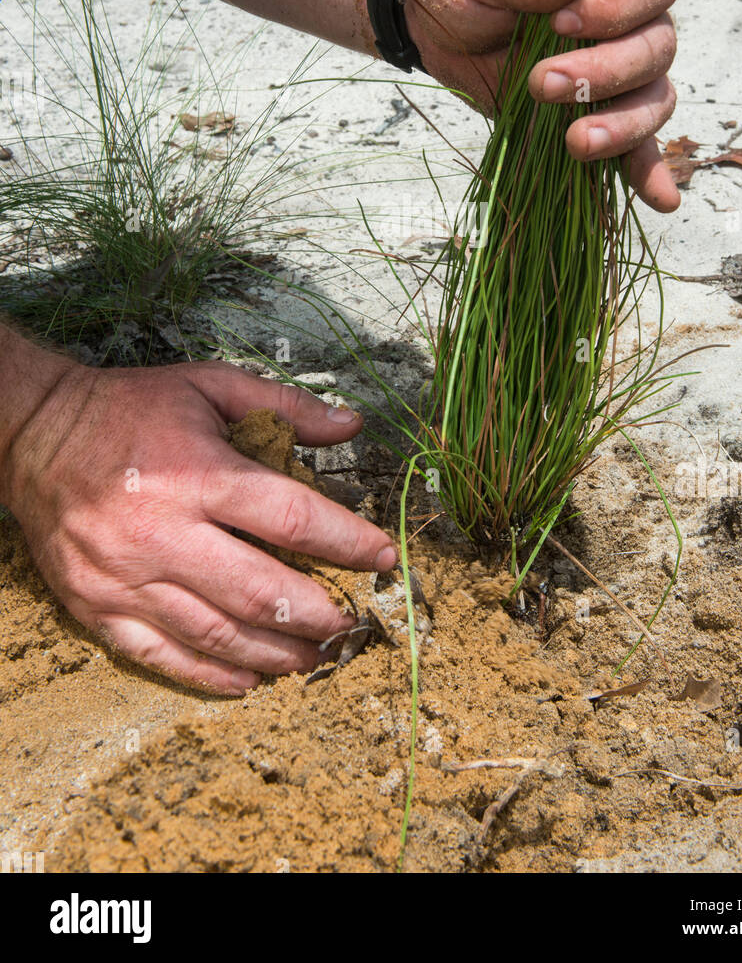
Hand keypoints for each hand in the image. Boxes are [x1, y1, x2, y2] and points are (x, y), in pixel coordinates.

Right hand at [2, 359, 395, 694]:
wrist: (33, 432)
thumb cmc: (130, 407)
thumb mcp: (209, 385)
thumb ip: (284, 406)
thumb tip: (353, 424)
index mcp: (197, 472)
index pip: (292, 518)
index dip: (347, 542)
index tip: (384, 556)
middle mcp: (163, 531)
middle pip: (261, 591)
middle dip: (320, 614)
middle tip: (354, 623)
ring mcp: (126, 576)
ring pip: (217, 634)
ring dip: (276, 654)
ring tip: (316, 656)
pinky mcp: (96, 606)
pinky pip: (160, 655)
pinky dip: (210, 675)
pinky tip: (249, 681)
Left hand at [406, 0, 679, 212]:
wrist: (435, 17)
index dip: (620, 6)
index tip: (562, 21)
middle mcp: (630, 17)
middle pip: (657, 48)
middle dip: (607, 72)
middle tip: (543, 82)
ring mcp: (618, 70)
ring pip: (652, 99)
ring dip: (622, 125)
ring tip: (576, 141)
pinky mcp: (596, 114)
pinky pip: (635, 146)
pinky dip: (647, 171)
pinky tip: (661, 199)